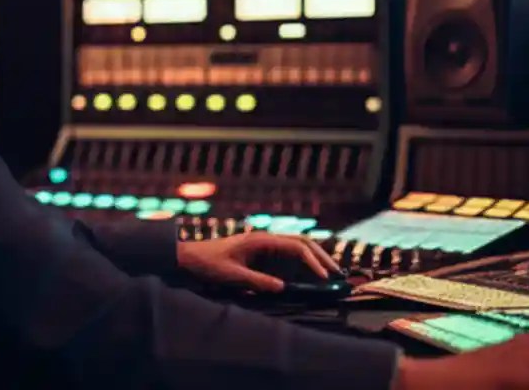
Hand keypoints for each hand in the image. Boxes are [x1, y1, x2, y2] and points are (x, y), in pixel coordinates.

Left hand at [176, 232, 340, 291]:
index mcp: (261, 240)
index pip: (296, 247)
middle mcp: (266, 239)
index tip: (324, 277)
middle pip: (302, 243)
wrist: (190, 257)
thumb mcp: (231, 275)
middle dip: (322, 256)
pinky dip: (303, 263)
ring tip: (331, 273)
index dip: (313, 262)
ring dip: (315, 258)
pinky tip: (311, 274)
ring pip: (297, 247)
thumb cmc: (208, 263)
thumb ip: (257, 281)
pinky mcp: (261, 253)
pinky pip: (287, 256)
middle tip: (337, 273)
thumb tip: (283, 288)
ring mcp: (265, 245)